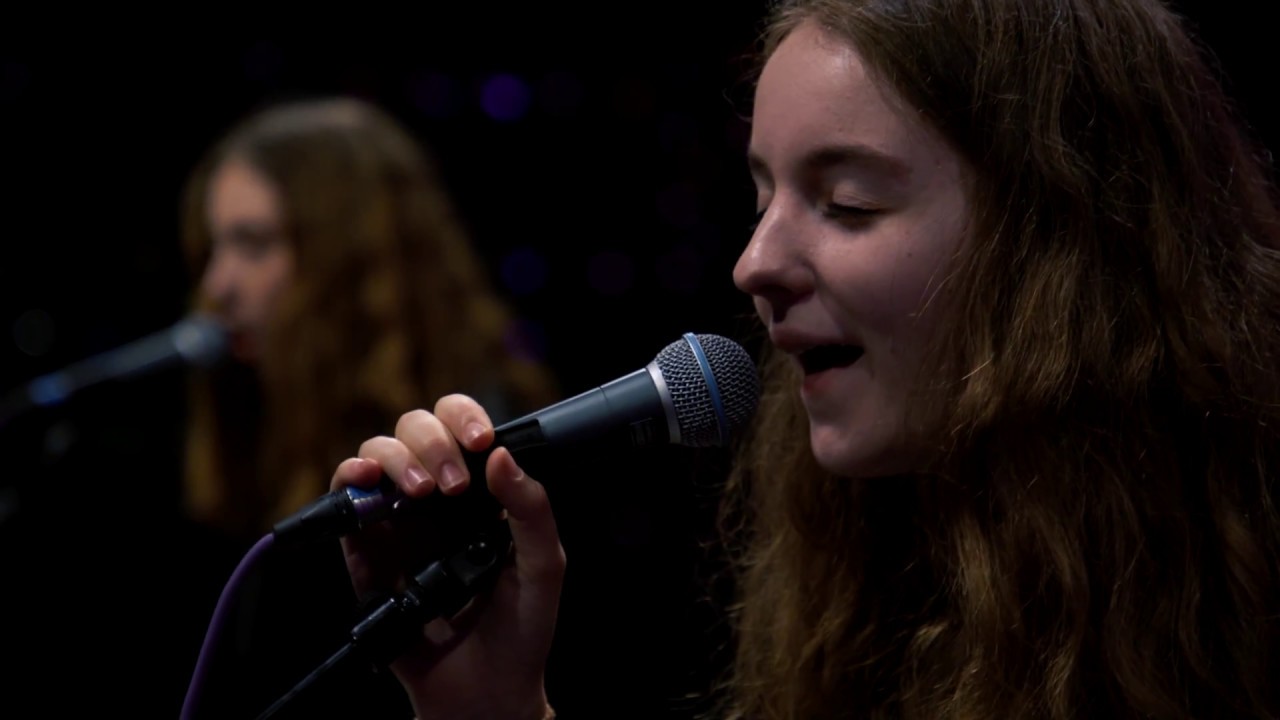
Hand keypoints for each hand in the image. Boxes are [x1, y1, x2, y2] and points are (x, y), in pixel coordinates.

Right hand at [330, 394, 563, 719]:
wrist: (484, 692)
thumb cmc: (521, 629)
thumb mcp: (543, 568)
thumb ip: (532, 511)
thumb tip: (502, 456)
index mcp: (480, 494)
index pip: (463, 430)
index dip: (464, 419)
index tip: (479, 441)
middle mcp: (436, 500)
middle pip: (413, 432)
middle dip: (429, 442)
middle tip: (450, 484)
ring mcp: (397, 525)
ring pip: (374, 458)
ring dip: (390, 459)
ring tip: (416, 491)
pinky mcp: (364, 557)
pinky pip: (344, 509)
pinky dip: (347, 486)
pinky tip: (363, 486)